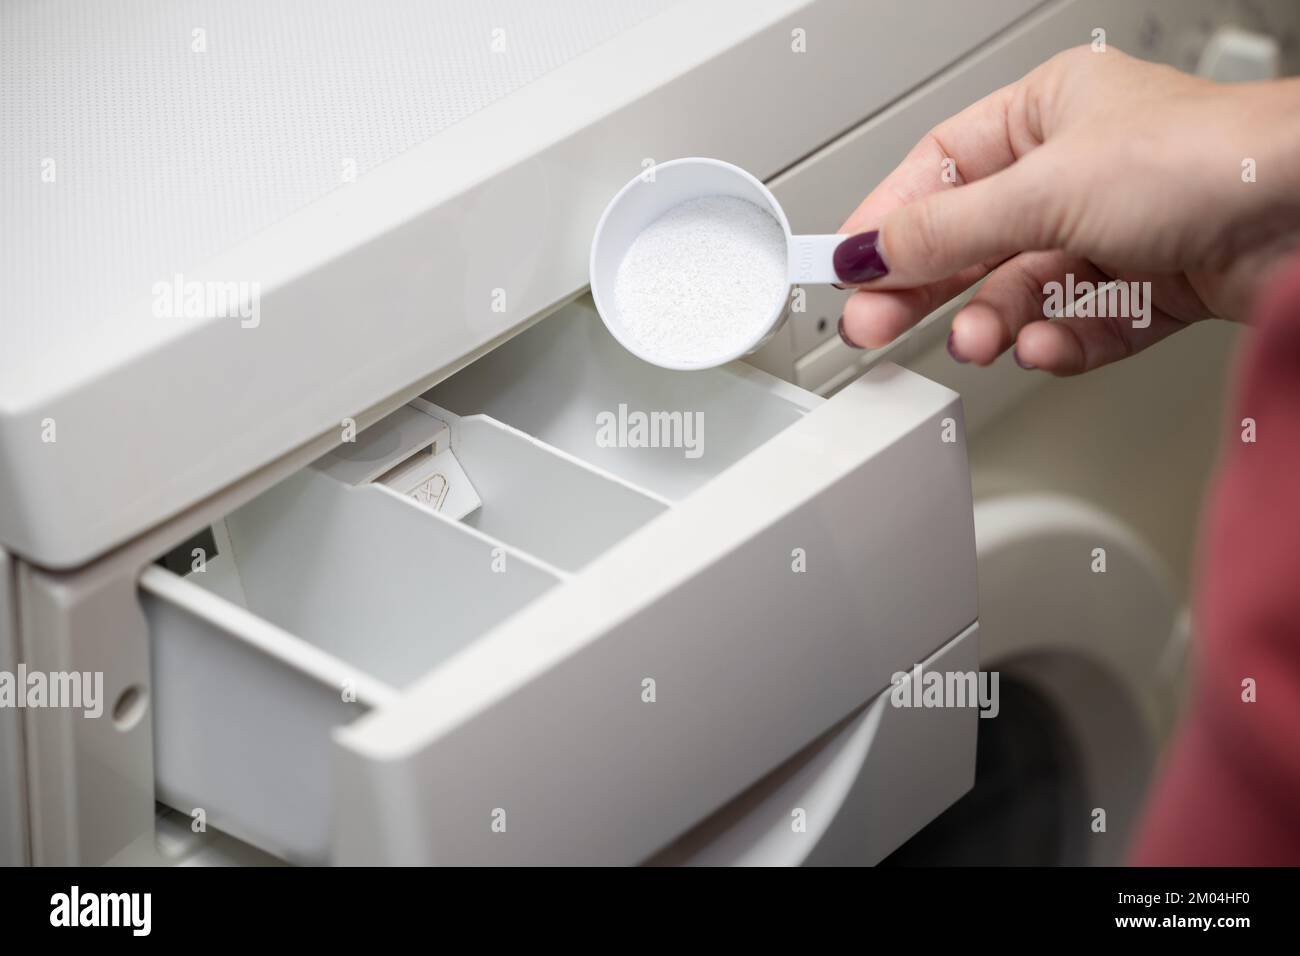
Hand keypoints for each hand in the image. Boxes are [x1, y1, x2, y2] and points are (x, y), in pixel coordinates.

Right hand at [833, 46, 1299, 373]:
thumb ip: (947, 228)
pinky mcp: (1148, 287)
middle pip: (973, 240)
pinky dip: (1061, 340)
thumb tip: (869, 249)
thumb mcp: (1046, 188)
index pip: (939, 172)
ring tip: (980, 339)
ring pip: (1025, 290)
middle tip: (875, 327)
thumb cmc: (1210, 160)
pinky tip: (1047, 345)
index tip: (844, 267)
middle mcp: (1078, 171)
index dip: (888, 222)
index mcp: (1047, 114)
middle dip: (927, 288)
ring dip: (998, 320)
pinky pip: (1079, 323)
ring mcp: (1114, 231)